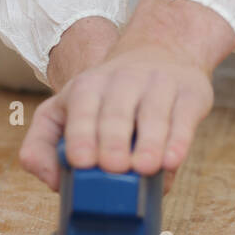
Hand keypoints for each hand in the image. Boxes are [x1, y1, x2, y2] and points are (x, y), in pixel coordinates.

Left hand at [18, 0, 234, 191]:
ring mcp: (159, 84)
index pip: (81, 108)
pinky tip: (172, 160)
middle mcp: (123, 80)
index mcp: (87, 86)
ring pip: (152, 114)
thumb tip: (55, 183)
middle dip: (112, 140)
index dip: (81, 134)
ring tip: (144, 167)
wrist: (162, 51)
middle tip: (113, 167)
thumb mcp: (67, 109)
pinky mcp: (190, 93)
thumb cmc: (107, 98)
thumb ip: (44, 146)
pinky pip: (184, 118)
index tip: (81, 161)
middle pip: (115, 112)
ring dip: (148, 143)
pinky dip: (178, 141)